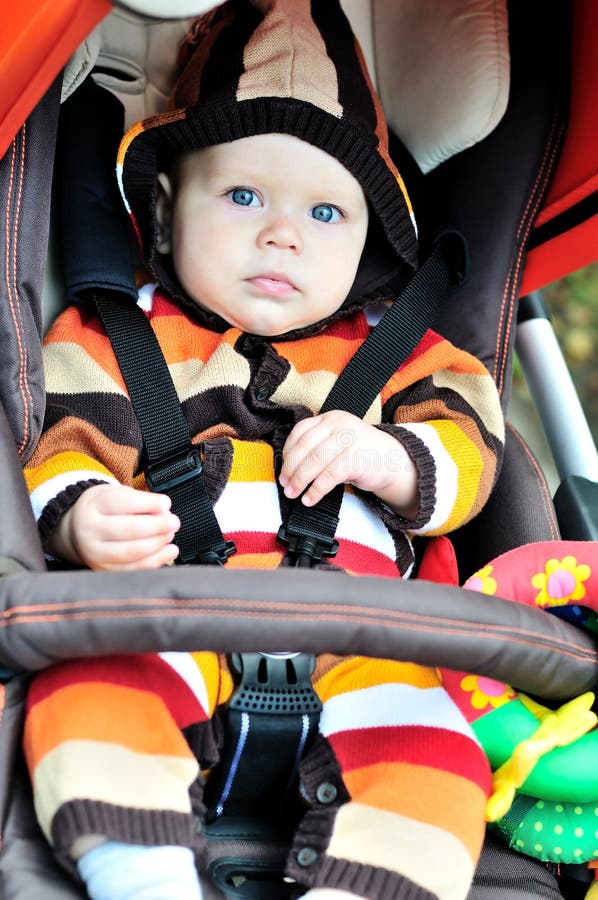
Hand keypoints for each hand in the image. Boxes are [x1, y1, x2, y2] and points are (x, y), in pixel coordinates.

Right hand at [48, 483, 180, 569]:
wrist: (77, 528)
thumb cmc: (104, 509)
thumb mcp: (116, 495)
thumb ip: (140, 501)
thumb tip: (164, 513)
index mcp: (95, 505)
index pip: (124, 503)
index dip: (150, 504)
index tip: (166, 504)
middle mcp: (90, 529)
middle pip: (129, 529)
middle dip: (158, 526)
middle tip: (174, 522)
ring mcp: (95, 552)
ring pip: (132, 552)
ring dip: (158, 544)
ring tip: (170, 535)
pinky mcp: (104, 569)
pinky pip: (134, 569)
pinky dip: (156, 561)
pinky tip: (169, 552)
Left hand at [279, 411, 417, 515]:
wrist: (393, 461)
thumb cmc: (362, 454)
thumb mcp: (338, 442)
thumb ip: (318, 446)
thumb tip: (290, 468)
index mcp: (331, 419)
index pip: (300, 432)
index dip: (288, 453)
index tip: (283, 469)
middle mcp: (339, 425)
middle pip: (305, 447)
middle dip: (291, 469)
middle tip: (285, 485)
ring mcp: (349, 440)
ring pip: (315, 461)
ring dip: (300, 480)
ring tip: (294, 493)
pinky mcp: (356, 458)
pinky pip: (329, 476)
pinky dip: (316, 490)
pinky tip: (310, 499)